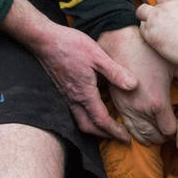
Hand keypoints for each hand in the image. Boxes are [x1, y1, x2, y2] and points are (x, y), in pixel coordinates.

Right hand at [31, 22, 137, 142]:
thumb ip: (115, 72)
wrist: (43, 40)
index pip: (101, 121)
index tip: (126, 138)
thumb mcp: (97, 55)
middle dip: (104, 135)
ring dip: (94, 127)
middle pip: (88, 127)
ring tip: (108, 125)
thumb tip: (133, 86)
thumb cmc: (70, 45)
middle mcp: (73, 99)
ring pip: (80, 120)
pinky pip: (75, 111)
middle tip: (118, 136)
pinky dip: (86, 115)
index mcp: (84, 93)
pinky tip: (94, 106)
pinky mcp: (62, 90)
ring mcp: (66, 95)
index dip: (115, 132)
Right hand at [98, 26, 175, 144]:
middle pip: (155, 137)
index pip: (170, 131)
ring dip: (150, 134)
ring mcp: (126, 109)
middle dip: (164, 134)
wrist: (118, 40)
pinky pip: (127, 126)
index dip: (177, 128)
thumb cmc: (147, 49)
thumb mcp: (174, 63)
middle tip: (172, 123)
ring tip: (159, 126)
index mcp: (157, 103)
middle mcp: (140, 111)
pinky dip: (136, 130)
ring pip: (139, 135)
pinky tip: (145, 123)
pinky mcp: (117, 104)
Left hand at [136, 0, 177, 67]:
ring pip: (141, 15)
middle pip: (149, 6)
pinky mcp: (151, 34)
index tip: (167, 16)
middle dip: (151, 15)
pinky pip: (142, 31)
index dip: (163, 7)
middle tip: (158, 26)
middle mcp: (165, 6)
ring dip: (147, 24)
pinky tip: (156, 43)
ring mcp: (156, 18)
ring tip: (155, 35)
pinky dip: (147, 36)